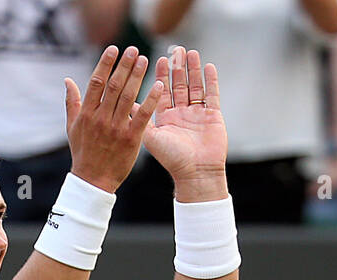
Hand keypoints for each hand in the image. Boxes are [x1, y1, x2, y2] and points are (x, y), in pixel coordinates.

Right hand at [64, 46, 163, 192]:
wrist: (93, 180)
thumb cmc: (83, 152)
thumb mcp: (72, 127)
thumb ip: (72, 102)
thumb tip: (68, 80)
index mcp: (86, 114)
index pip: (96, 83)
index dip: (105, 64)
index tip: (114, 49)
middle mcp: (100, 119)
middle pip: (114, 86)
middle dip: (124, 66)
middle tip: (133, 49)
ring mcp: (116, 128)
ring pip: (128, 97)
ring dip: (137, 76)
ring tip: (145, 59)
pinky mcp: (130, 138)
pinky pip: (142, 115)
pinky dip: (150, 100)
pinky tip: (159, 85)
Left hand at [142, 48, 229, 198]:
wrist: (195, 172)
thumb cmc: (171, 158)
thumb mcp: (151, 137)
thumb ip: (139, 119)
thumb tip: (123, 103)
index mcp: (164, 119)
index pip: (161, 92)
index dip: (160, 76)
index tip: (158, 59)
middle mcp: (180, 114)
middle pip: (178, 86)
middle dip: (176, 68)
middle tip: (175, 50)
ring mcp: (197, 114)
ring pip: (195, 86)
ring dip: (193, 70)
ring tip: (190, 52)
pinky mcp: (213, 115)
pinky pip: (212, 94)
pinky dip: (210, 80)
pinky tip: (208, 66)